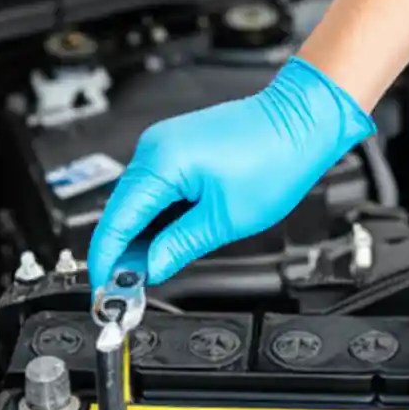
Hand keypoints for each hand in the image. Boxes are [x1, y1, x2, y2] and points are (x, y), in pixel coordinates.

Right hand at [87, 57, 374, 287]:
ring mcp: (162, 145)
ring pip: (134, 201)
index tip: (107, 288)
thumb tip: (149, 269)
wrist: (302, 120)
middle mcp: (154, 148)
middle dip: (119, 252)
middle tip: (126, 288)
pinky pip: (151, 188)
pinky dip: (152, 217)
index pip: (116, 222)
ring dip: (136, 236)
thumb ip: (177, 247)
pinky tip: (160, 240)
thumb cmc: (275, 158)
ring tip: (144, 270)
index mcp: (161, 163)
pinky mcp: (175, 148)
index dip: (107, 261)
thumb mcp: (224, 220)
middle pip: (119, 212)